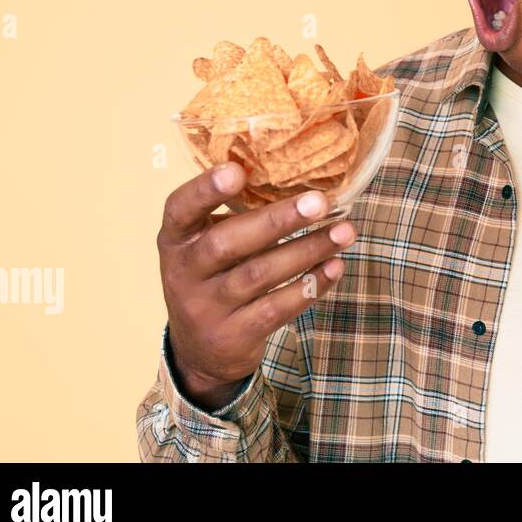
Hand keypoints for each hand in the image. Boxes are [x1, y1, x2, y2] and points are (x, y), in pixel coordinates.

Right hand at [156, 163, 353, 411]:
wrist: (200, 352)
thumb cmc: (214, 277)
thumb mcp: (206, 245)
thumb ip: (235, 215)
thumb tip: (297, 175)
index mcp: (176, 239)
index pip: (180, 209)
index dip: (204, 189)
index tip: (236, 170)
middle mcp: (184, 272)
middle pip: (227, 242)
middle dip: (278, 220)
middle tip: (320, 202)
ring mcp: (206, 308)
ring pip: (260, 274)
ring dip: (308, 250)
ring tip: (345, 231)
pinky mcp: (234, 335)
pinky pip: (277, 308)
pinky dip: (311, 285)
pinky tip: (335, 266)